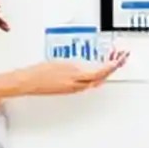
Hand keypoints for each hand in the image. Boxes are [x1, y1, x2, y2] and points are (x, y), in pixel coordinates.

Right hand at [12, 50, 128, 94]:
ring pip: (95, 82)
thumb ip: (79, 64)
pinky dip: (95, 77)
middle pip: (101, 78)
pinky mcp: (69, 90)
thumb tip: (90, 66)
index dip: (112, 66)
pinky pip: (87, 84)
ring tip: (110, 62)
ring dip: (104, 72)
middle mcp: (77, 85)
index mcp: (76, 76)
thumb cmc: (41, 72)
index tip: (119, 59)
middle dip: (111, 68)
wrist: (29, 81)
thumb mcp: (63, 62)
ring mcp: (73, 89)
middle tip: (119, 58)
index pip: (100, 72)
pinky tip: (94, 71)